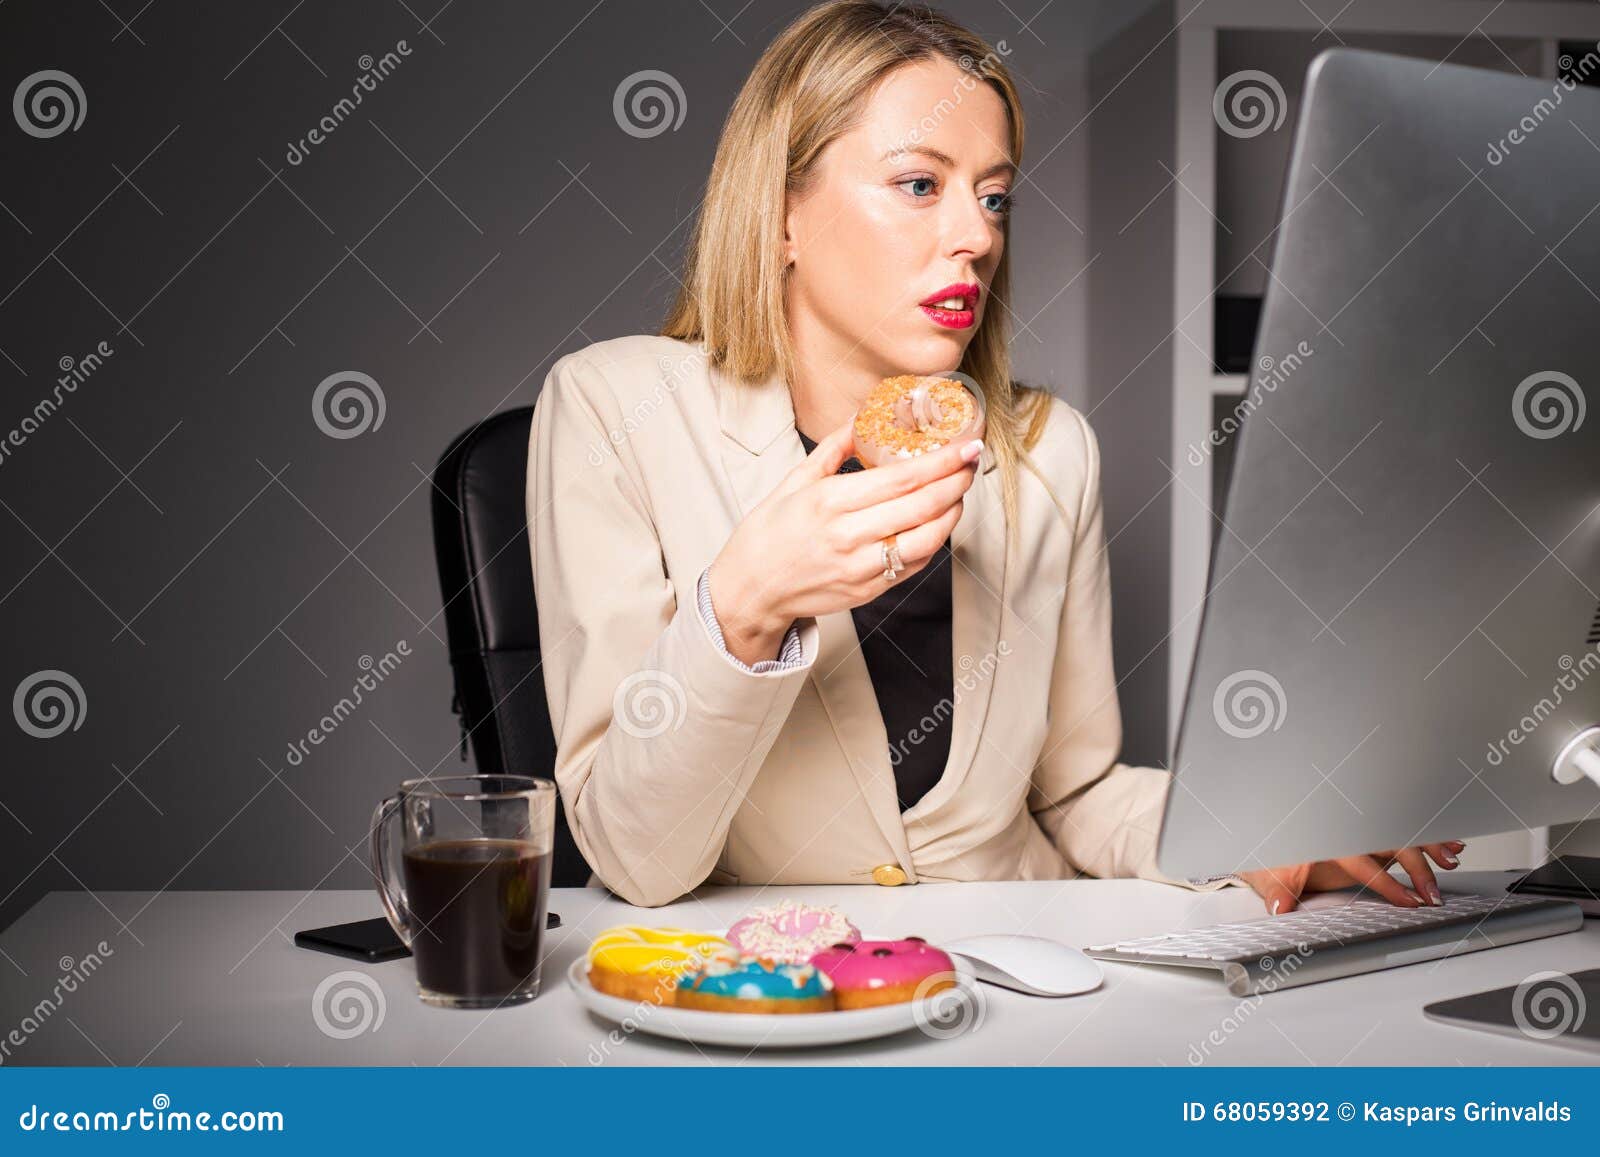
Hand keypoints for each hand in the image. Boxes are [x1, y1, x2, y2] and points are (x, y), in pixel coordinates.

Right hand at [706, 421, 982, 664]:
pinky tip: (937, 523)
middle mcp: (848, 536)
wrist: (750, 590)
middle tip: (972, 462)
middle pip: (922, 507)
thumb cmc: (767, 535)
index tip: (965, 446)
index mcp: (829, 502)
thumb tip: (863, 417)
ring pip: (926, 540)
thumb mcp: (794, 481)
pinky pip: (914, 566)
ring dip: (951, 514)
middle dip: (956, 481)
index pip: (902, 479)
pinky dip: (933, 542)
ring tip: (959, 492)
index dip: (941, 462)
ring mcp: (861, 568)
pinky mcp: (868, 591)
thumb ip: (833, 448)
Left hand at [1237, 841, 1466, 913]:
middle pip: (1392, 844)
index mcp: (1329, 841)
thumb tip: (1279, 908)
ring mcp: (1363, 833)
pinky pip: (1403, 833)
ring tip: (1453, 858)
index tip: (1410, 901)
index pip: (1364, 864)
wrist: (1272, 835)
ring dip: (1430, 844)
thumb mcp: (1271, 872)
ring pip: (1402, 833)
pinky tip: (1451, 842)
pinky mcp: (1371, 837)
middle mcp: (1350, 833)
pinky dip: (1428, 835)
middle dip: (1417, 867)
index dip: (1388, 883)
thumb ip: (1278, 891)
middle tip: (1434, 894)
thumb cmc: (1274, 856)